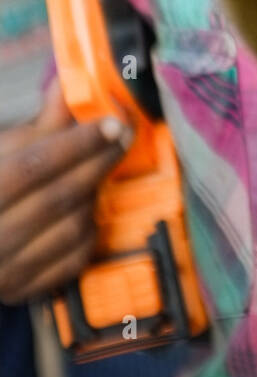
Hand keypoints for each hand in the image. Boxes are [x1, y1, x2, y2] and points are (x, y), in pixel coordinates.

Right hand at [0, 81, 131, 304]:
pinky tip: (90, 209)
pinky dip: (90, 231)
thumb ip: (38, 126)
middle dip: (97, 163)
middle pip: (57, 198)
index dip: (77, 143)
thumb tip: (71, 83)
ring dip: (94, 195)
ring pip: (71, 228)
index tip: (112, 122)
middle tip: (124, 136)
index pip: (34, 166)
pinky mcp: (22, 293)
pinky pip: (74, 259)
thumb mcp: (1, 152)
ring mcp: (5, 272)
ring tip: (100, 171)